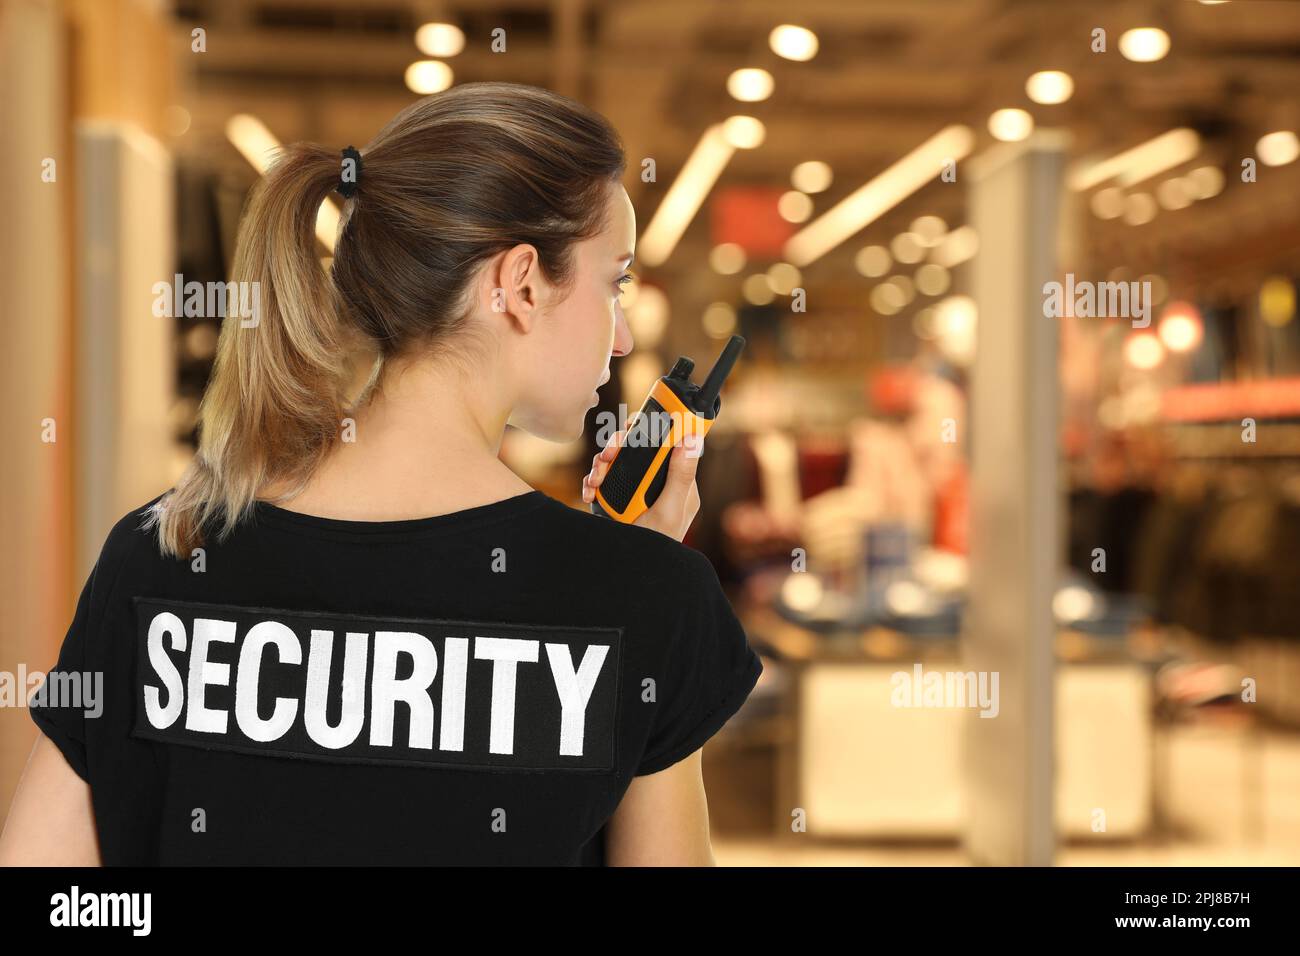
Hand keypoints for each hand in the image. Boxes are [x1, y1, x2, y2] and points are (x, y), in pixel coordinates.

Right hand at [583, 430, 703, 541]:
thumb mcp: (669, 511)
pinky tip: (590, 491)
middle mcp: (655, 484)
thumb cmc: (657, 547)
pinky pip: (602, 479)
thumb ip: (679, 476)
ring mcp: (634, 491)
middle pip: (638, 447)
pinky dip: (593, 481)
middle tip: (609, 452)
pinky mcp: (615, 499)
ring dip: (602, 464)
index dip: (656, 428)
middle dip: (620, 445)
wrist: (629, 575)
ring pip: (616, 460)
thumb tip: (692, 439)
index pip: (670, 444)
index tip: (642, 419)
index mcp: (677, 484)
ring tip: (596, 478)